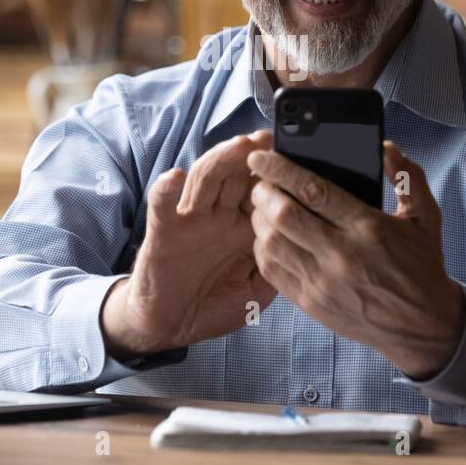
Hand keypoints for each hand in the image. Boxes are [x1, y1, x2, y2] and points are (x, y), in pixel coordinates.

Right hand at [101, 132, 277, 358]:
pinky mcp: (163, 231)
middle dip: (250, 154)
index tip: (293, 154)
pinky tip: (174, 178)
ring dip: (219, 160)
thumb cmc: (213, 305)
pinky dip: (165, 190)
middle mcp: (217, 216)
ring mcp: (190, 220)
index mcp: (241, 226)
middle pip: (233, 174)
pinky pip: (161, 206)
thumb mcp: (255, 291)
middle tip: (267, 138)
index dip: (273, 171)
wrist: (171, 326)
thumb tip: (304, 248)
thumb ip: (276, 269)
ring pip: (204, 180)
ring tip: (238, 145)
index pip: (258, 188)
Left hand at [246, 139, 465, 378]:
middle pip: (283, 215)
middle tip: (259, 182)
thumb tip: (385, 147)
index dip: (280, 169)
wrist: (423, 326)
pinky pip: (273, 272)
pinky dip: (262, 250)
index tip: (261, 157)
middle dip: (262, 192)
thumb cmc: (422, 266)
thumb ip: (407, 177)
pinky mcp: (312, 303)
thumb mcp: (426, 216)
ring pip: (272, 243)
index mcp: (368, 227)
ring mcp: (323, 282)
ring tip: (261, 207)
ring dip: (258, 220)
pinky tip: (267, 237)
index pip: (313, 190)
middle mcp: (341, 254)